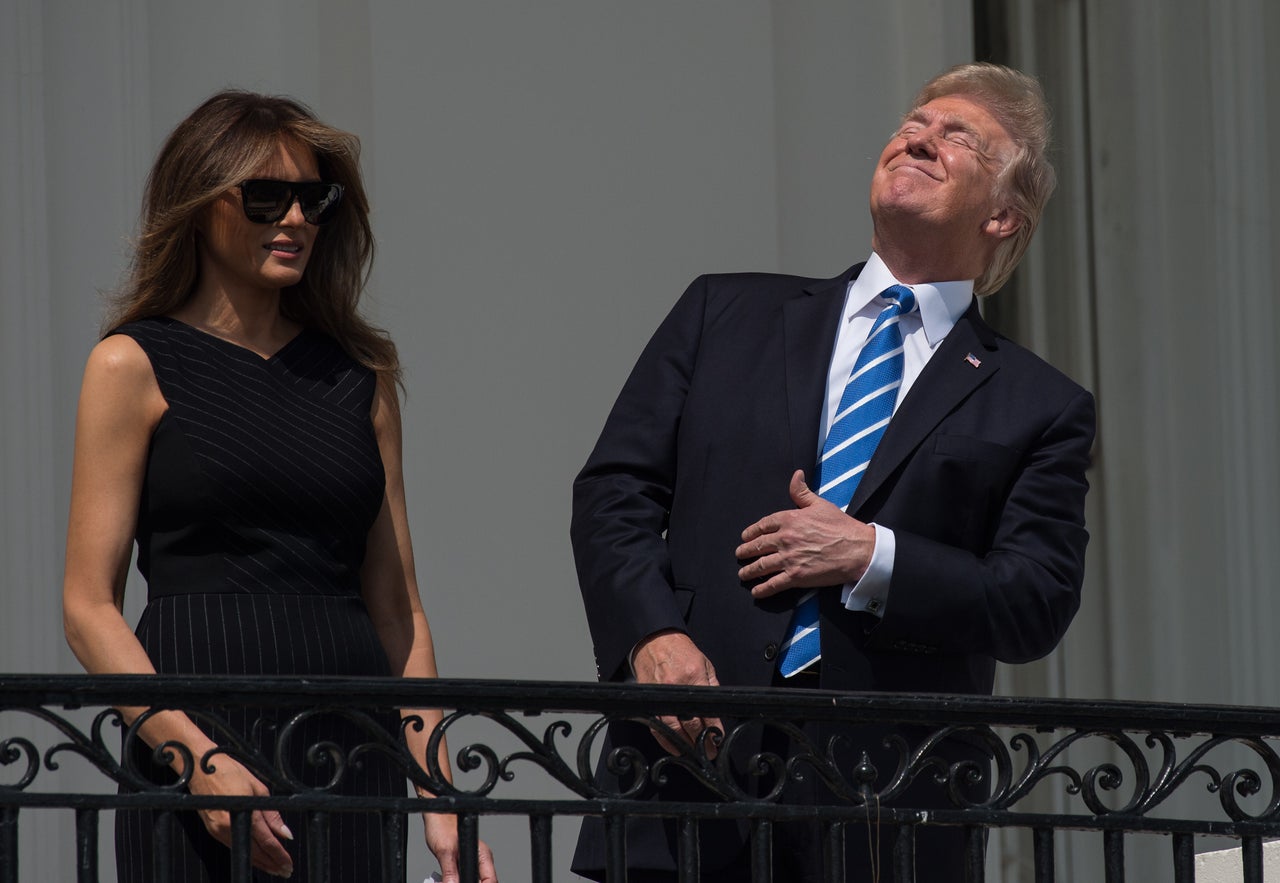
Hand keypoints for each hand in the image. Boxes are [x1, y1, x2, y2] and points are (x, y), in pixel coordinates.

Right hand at [188, 754, 293, 877]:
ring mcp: (218, 831)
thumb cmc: (229, 771)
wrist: (200, 767)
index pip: (267, 842)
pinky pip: (233, 846)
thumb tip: (284, 833)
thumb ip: (272, 814)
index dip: (279, 855)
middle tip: (286, 871)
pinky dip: (246, 854)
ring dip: (260, 862)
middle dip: (272, 863)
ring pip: (244, 852)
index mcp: (244, 814)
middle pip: (255, 852)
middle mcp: (228, 827)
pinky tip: (256, 857)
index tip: (289, 864)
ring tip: (274, 868)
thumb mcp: (258, 787)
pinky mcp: (212, 831)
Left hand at [424, 813, 497, 882]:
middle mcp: (481, 860)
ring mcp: (473, 862)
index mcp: (483, 855)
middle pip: (483, 882)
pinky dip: (456, 882)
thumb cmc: (442, 826)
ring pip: (472, 881)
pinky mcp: (464, 864)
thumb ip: (450, 871)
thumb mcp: (444, 851)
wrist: (436, 816)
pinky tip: (448, 880)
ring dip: (461, 882)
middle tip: (454, 882)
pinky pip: (463, 878)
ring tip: (449, 881)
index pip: (490, 880)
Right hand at [631, 630, 722, 757]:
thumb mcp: (704, 664)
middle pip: (690, 724)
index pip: (708, 712)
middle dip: (701, 742)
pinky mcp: (649, 699)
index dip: (714, 730)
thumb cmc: (681, 651)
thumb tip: (718, 711)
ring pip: (672, 729)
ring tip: (693, 754)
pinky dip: (665, 739)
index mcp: (695, 678)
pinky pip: (656, 725)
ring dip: (684, 745)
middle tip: (709, 752)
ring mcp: (661, 695)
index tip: (718, 740)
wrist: (655, 640)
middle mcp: (677, 688)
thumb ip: (711, 687)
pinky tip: (674, 746)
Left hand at [736, 470, 875, 597]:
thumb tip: (796, 475)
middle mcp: (785, 538)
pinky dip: (762, 589)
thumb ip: (802, 492)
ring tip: (743, 574)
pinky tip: (755, 592)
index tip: (745, 537)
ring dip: (749, 571)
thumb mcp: (820, 504)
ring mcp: (789, 558)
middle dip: (745, 552)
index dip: (751, 532)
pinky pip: (773, 584)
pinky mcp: (796, 576)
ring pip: (761, 566)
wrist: (857, 549)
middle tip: (739, 554)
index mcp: (789, 519)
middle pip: (757, 546)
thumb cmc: (841, 526)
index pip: (762, 526)